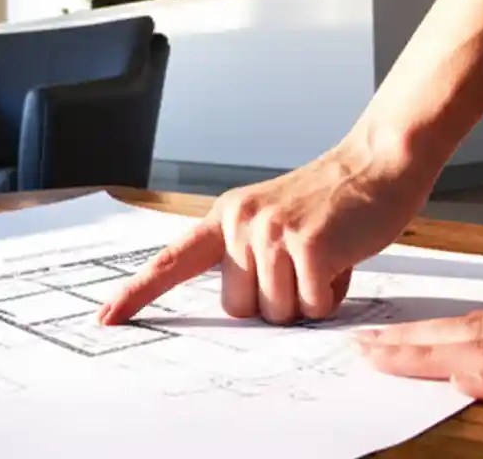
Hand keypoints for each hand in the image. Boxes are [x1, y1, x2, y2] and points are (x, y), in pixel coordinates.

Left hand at [97, 138, 436, 325]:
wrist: (377, 163)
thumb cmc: (329, 202)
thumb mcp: (272, 219)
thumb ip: (246, 256)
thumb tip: (242, 310)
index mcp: (225, 219)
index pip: (172, 261)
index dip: (138, 293)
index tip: (106, 318)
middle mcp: (240, 224)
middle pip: (239, 309)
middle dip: (274, 302)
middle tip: (302, 264)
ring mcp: (272, 233)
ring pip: (278, 314)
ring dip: (308, 298)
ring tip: (325, 255)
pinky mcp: (309, 246)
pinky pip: (313, 307)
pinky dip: (333, 295)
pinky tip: (342, 258)